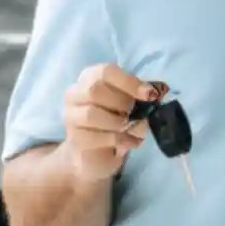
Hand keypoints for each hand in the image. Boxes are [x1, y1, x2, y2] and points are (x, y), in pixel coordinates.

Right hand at [62, 63, 165, 183]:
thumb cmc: (114, 121)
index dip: (129, 82)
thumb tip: (154, 92)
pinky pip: (94, 137)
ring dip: (117, 122)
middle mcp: (75, 94)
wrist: (95, 154)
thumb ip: (139, 95)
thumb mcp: (129, 103)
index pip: (106, 72)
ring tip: (130, 128)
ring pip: (91, 114)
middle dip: (122, 102)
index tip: (150, 94)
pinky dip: (118, 140)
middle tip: (135, 113)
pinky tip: (130, 142)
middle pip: (95, 90)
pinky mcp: (74, 139)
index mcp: (90, 78)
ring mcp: (70, 117)